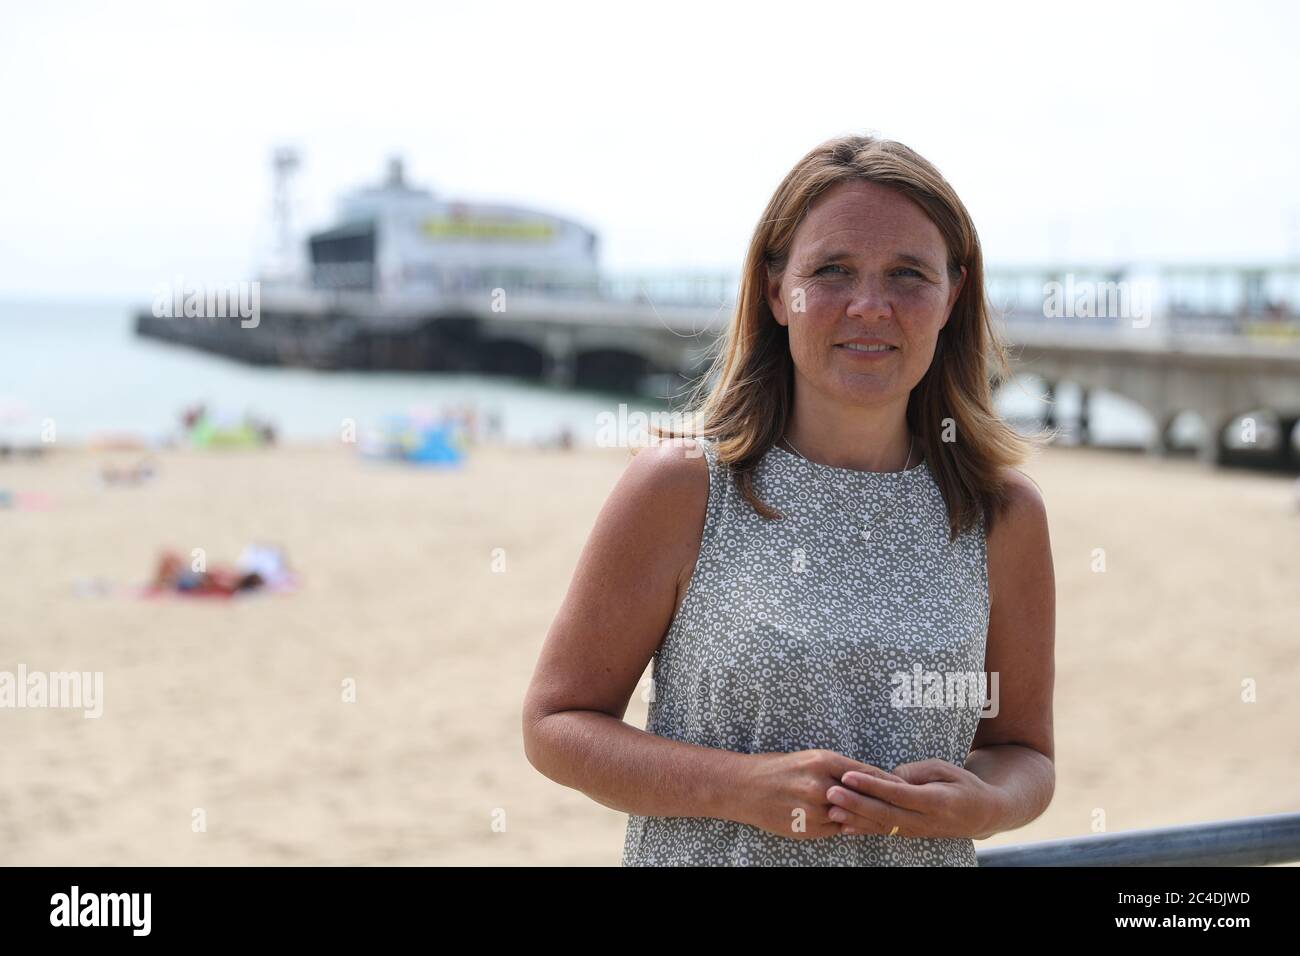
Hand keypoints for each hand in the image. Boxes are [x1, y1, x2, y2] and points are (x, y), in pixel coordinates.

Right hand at [736, 749, 906, 840]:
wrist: (745, 787)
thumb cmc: (780, 768)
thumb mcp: (810, 759)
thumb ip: (838, 770)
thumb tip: (868, 780)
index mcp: (823, 761)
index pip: (867, 773)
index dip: (888, 782)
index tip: (904, 787)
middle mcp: (820, 784)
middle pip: (864, 798)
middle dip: (881, 802)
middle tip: (899, 805)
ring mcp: (814, 809)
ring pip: (851, 817)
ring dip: (862, 817)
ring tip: (876, 816)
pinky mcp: (807, 828)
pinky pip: (835, 830)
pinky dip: (842, 826)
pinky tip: (844, 822)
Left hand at [825, 758, 1002, 839]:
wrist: (983, 815)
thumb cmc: (963, 785)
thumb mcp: (945, 769)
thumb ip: (916, 772)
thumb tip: (888, 777)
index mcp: (936, 800)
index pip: (898, 793)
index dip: (872, 785)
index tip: (849, 775)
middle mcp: (925, 819)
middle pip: (885, 813)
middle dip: (855, 803)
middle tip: (831, 793)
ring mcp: (917, 830)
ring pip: (882, 826)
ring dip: (854, 819)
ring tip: (830, 810)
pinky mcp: (911, 834)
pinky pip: (885, 832)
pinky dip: (863, 830)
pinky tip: (843, 827)